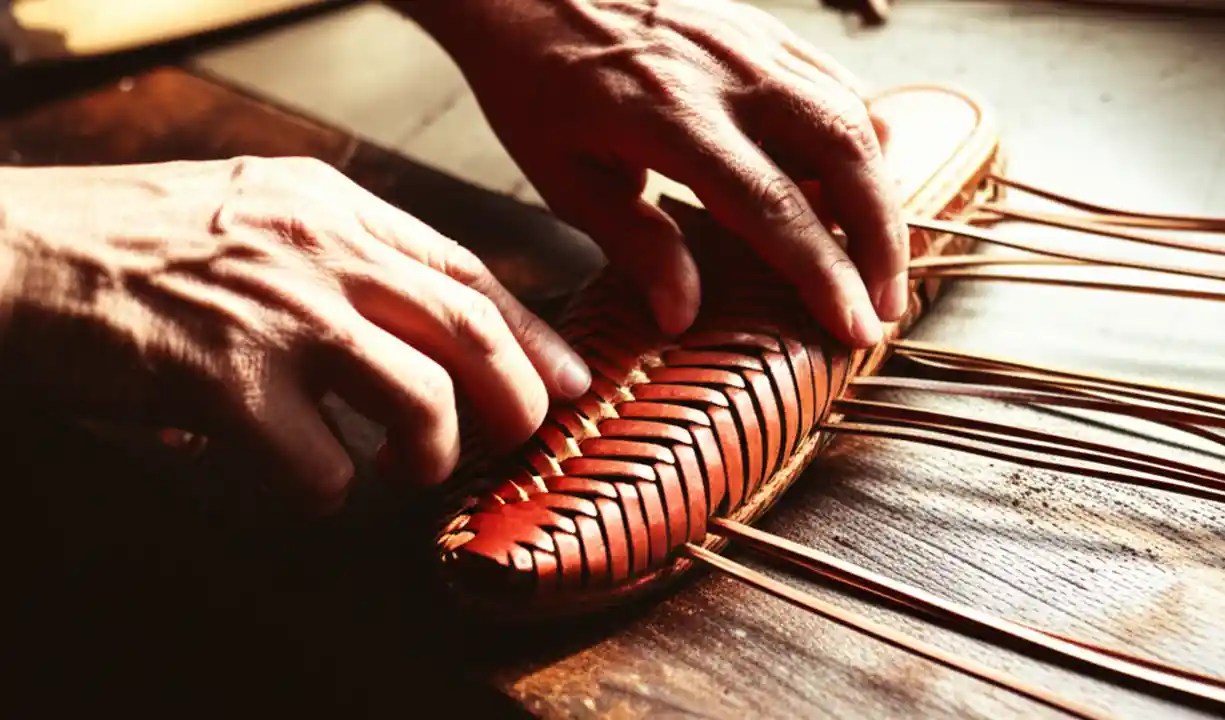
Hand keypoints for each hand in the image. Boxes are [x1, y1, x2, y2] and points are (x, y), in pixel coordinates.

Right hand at [0, 158, 589, 513]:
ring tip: (400, 468)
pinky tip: (300, 476)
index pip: (470, 272)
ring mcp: (279, 316)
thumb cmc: (133, 236)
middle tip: (512, 440)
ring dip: (428, 457)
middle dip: (516, 402)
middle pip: (473, 335)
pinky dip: (327, 492)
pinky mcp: (228, 383)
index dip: (535, 334)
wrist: (14, 249)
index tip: (571, 379)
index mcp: (334, 208)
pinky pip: (324, 470)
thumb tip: (424, 327)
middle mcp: (322, 251)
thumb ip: (344, 252)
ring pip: (423, 405)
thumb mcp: (259, 208)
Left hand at [406, 0, 905, 345]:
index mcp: (673, 119)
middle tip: (886, 303)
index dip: (823, 273)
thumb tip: (684, 316)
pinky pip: (833, 80)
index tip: (855, 325)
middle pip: (843, 155)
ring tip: (879, 256)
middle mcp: (729, 76)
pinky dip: (862, 132)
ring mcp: (752, 44)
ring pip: (852, 115)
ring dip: (881, 190)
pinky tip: (863, 175)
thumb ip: (634, 244)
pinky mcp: (761, 28)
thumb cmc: (536, 82)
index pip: (774, 207)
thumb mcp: (563, 177)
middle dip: (880, 238)